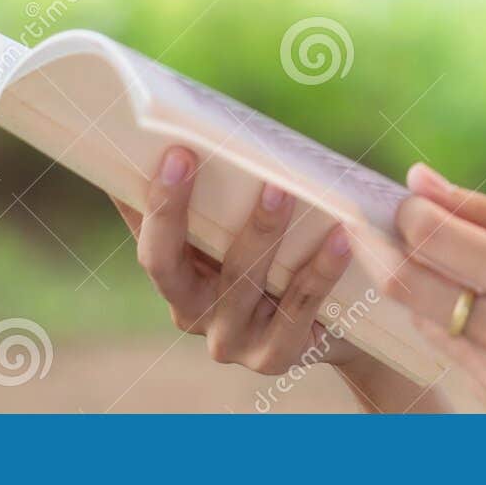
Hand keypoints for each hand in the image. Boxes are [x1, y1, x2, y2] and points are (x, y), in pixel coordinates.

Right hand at [113, 146, 358, 373]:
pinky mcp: (276, 355)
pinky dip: (319, 269)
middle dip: (171, 210)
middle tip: (186, 156)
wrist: (340, 327)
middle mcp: (191, 314)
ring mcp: (231, 340)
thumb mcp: (245, 232)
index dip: (147, 200)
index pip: (145, 237)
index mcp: (175, 278)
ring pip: (240, 280)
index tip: (164, 150)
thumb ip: (220, 198)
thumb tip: (196, 129)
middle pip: (166, 265)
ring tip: (282, 189)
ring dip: (260, 230)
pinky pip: (298, 306)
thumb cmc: (284, 259)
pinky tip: (339, 236)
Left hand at [382, 163, 485, 412]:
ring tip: (441, 257)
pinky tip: (477, 304)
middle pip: (406, 284)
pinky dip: (447, 319)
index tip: (411, 197)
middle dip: (386, 244)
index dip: (409, 211)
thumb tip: (420, 180)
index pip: (433, 240)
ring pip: (421, 318)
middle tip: (384, 220)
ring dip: (417, 283)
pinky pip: (450, 351)